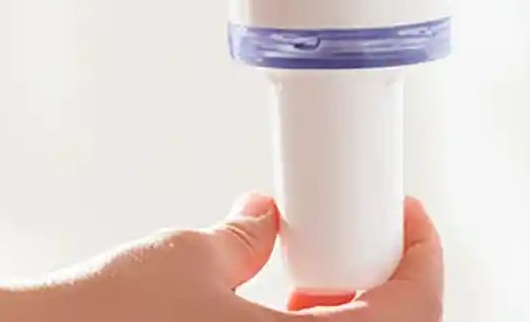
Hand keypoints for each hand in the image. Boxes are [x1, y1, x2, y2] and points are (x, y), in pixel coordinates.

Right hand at [12, 194, 443, 321]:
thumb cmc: (104, 318)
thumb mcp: (190, 257)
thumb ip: (243, 237)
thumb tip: (260, 218)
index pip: (415, 313)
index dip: (424, 257)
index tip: (409, 217)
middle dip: (380, 291)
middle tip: (353, 248)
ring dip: (336, 318)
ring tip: (304, 281)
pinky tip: (262, 314)